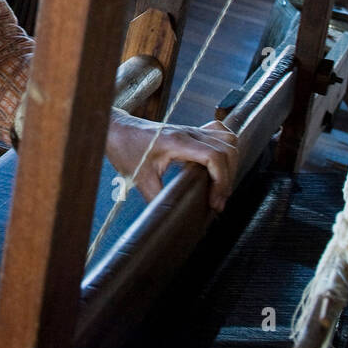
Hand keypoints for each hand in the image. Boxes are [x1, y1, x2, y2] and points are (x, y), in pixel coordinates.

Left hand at [105, 109, 239, 211]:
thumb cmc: (125, 149)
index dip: (221, 180)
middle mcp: (188, 132)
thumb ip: (158, 199)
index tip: (215, 201)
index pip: (214, 156)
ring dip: (230, 163)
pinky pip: (219, 132)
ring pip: (227, 139)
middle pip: (227, 149)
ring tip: (220, 185)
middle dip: (228, 177)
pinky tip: (220, 162)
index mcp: (177, 142)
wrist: (117, 129)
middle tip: (217, 200)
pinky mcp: (191, 131)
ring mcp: (191, 129)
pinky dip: (226, 147)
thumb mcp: (140, 179)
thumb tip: (172, 218)